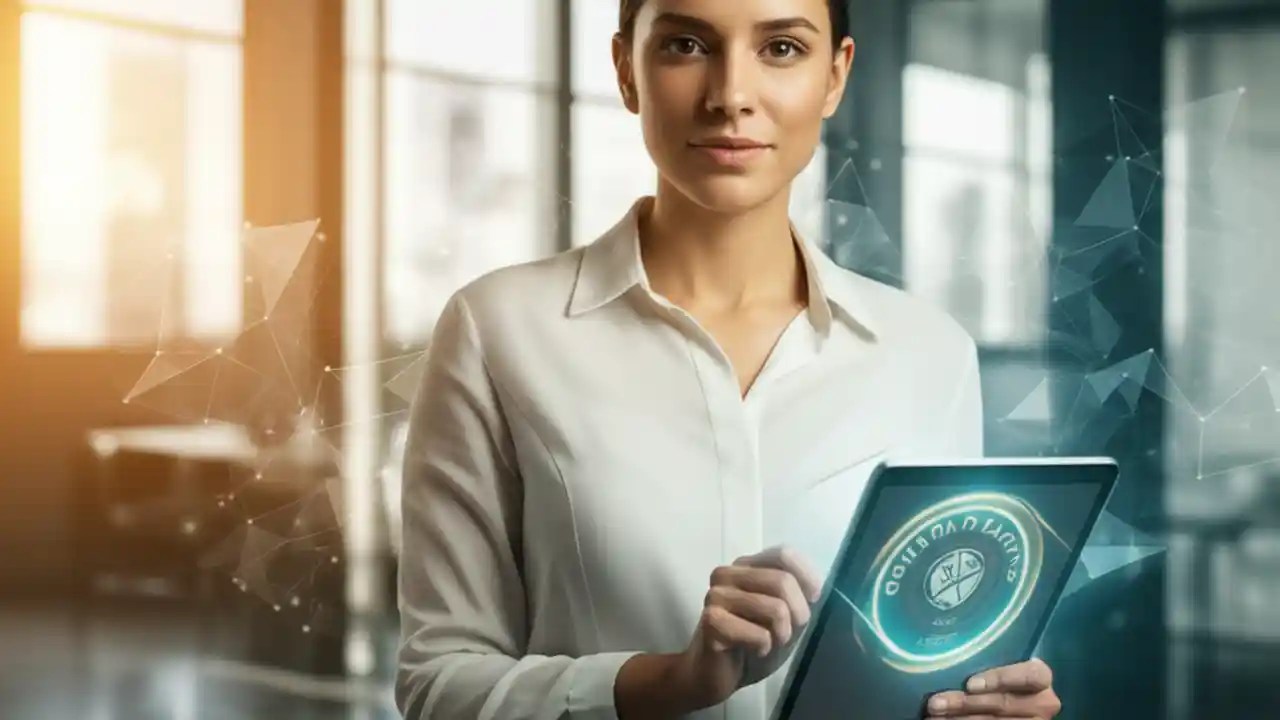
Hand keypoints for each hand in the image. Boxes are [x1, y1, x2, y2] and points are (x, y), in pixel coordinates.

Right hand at [669, 545, 822, 709]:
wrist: (714, 675)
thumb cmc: (752, 644)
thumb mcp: (785, 616)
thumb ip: (799, 596)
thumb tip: (817, 586)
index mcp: (745, 566)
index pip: (784, 554)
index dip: (807, 578)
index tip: (812, 602)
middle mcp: (727, 574)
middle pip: (783, 581)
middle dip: (797, 615)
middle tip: (784, 634)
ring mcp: (716, 595)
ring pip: (776, 609)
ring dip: (780, 635)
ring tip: (765, 643)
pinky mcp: (712, 620)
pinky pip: (759, 634)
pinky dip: (764, 648)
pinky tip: (750, 650)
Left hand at [925, 659, 1061, 718]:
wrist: (1015, 703)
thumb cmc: (999, 675)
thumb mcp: (999, 664)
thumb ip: (987, 661)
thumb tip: (946, 651)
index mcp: (1041, 677)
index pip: (1031, 675)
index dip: (1001, 679)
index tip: (970, 684)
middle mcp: (1043, 702)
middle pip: (1003, 703)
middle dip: (965, 703)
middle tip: (935, 703)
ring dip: (959, 719)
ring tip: (933, 715)